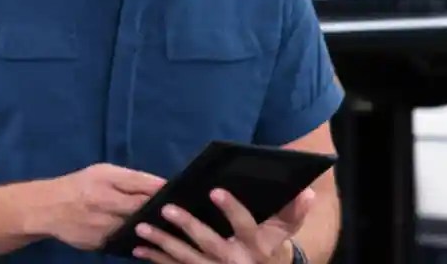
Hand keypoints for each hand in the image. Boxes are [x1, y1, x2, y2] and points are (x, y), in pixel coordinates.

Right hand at [32, 163, 165, 250]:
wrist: (47, 208)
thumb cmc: (80, 185)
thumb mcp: (103, 172)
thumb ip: (131, 179)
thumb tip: (161, 187)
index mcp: (106, 179)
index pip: (142, 184)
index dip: (163, 190)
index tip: (180, 193)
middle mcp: (103, 201)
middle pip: (141, 208)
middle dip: (159, 211)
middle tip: (175, 212)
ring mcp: (101, 225)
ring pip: (135, 228)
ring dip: (150, 227)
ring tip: (164, 225)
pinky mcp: (99, 243)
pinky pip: (124, 241)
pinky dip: (136, 239)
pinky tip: (145, 237)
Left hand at [133, 186, 314, 263]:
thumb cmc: (269, 253)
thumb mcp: (282, 236)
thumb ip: (293, 214)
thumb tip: (307, 192)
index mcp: (256, 248)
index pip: (244, 226)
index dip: (232, 209)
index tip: (215, 190)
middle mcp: (234, 262)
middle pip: (209, 243)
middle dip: (187, 226)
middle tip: (167, 209)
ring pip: (185, 259)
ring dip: (162, 244)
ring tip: (141, 229)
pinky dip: (156, 259)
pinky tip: (138, 249)